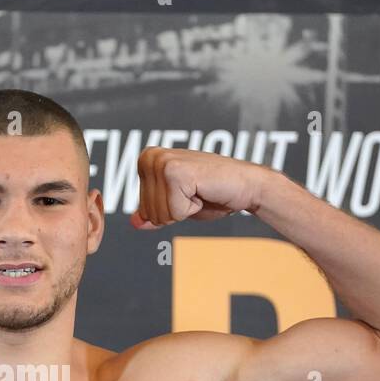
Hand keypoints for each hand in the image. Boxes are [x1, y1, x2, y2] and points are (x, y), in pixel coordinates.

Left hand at [130, 148, 270, 229]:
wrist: (245, 186)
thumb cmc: (212, 194)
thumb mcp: (176, 206)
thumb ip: (154, 213)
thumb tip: (134, 223)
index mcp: (146, 160)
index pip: (143, 209)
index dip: (168, 211)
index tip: (186, 194)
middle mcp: (150, 157)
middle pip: (150, 213)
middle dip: (175, 211)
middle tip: (195, 192)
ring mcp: (162, 162)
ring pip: (160, 214)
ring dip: (183, 209)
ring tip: (198, 190)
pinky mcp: (175, 172)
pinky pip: (174, 212)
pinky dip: (191, 209)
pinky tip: (202, 190)